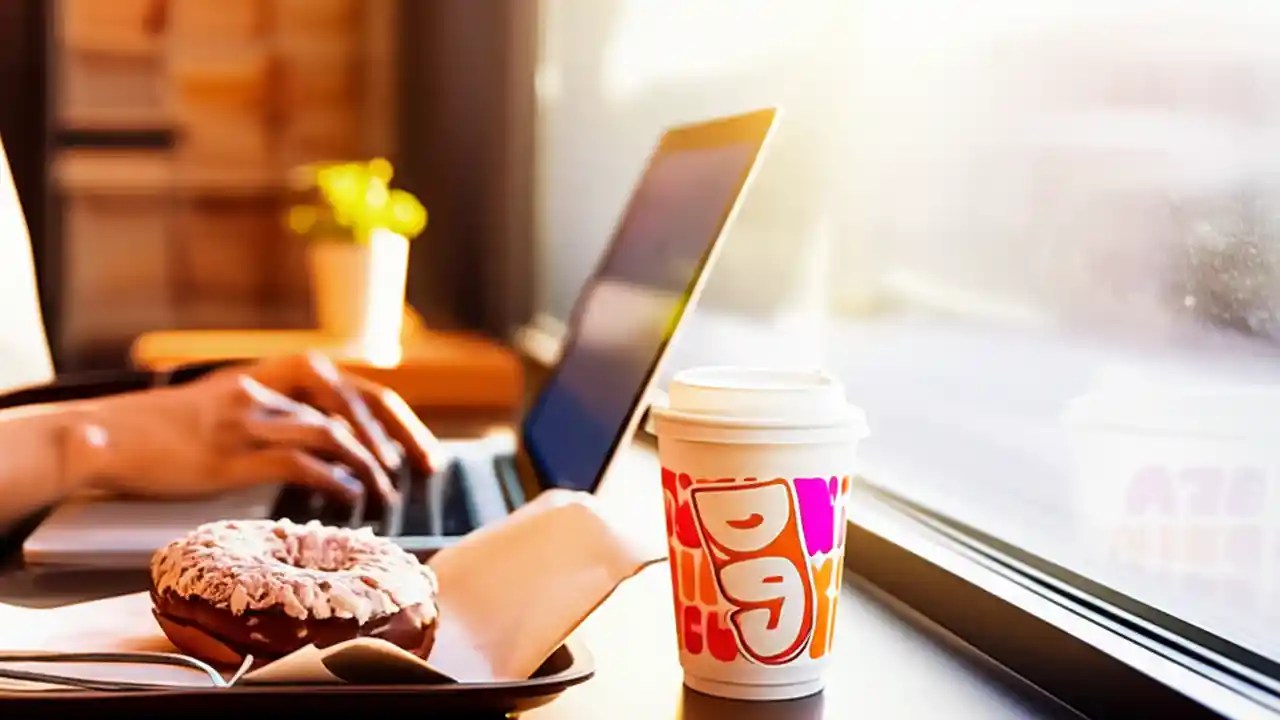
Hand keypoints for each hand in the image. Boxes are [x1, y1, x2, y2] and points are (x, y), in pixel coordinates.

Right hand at [75, 353, 441, 504]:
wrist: (104, 436)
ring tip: (385, 494)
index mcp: (268, 375)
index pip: (349, 384)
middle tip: (427, 468)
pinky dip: (329, 479)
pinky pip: (295, 461)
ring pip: (331, 432)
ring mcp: (246, 420)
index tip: (418, 449)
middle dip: (399, 434)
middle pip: (354, 400)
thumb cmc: (165, 430)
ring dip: (368, 465)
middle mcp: (264, 390)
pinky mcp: (228, 455)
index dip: (391, 415)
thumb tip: (332, 443)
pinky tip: (346, 498)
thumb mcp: (228, 406)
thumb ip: (275, 414)